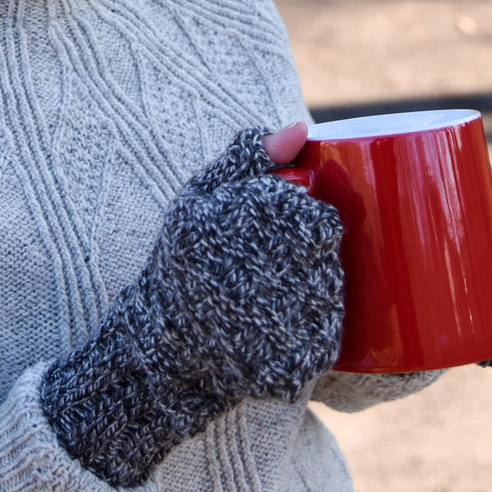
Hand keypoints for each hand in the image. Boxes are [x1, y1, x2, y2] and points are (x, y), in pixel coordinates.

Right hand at [40, 126, 343, 486]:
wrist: (161, 349)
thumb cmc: (182, 262)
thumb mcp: (199, 199)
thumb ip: (248, 158)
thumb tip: (299, 127)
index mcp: (252, 223)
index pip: (316, 216)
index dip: (302, 219)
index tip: (278, 229)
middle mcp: (274, 272)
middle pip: (326, 253)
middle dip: (308, 254)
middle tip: (271, 265)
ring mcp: (288, 324)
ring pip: (330, 292)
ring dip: (312, 290)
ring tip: (268, 296)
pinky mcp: (297, 365)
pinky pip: (327, 335)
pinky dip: (310, 330)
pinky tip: (273, 327)